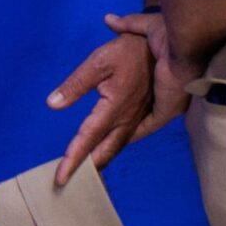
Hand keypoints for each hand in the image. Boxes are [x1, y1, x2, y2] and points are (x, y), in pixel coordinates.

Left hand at [48, 12, 193, 184]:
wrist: (172, 43)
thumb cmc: (134, 50)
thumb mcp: (100, 61)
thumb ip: (77, 84)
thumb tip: (53, 104)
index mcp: (114, 108)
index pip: (88, 139)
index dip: (73, 159)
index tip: (61, 178)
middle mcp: (128, 116)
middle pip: (107, 149)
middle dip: (91, 167)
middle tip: (75, 182)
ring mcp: (141, 113)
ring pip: (121, 143)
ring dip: (105, 158)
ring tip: (93, 169)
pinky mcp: (150, 108)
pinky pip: (134, 134)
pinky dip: (121, 144)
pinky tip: (118, 143)